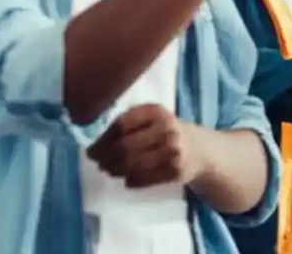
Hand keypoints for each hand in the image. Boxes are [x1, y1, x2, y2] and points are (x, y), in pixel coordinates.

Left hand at [86, 104, 205, 187]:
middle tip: (99, 164)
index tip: (91, 151)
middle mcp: (166, 129)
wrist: (201, 149)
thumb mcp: (152, 119)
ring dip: (115, 170)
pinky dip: (130, 180)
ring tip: (111, 171)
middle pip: (124, 146)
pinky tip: (127, 178)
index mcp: (156, 111)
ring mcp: (172, 151)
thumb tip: (95, 147)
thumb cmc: (167, 132)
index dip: (102, 140)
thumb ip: (127, 124)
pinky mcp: (175, 171)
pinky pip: (143, 179)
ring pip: (132, 165)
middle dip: (106, 158)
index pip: (121, 125)